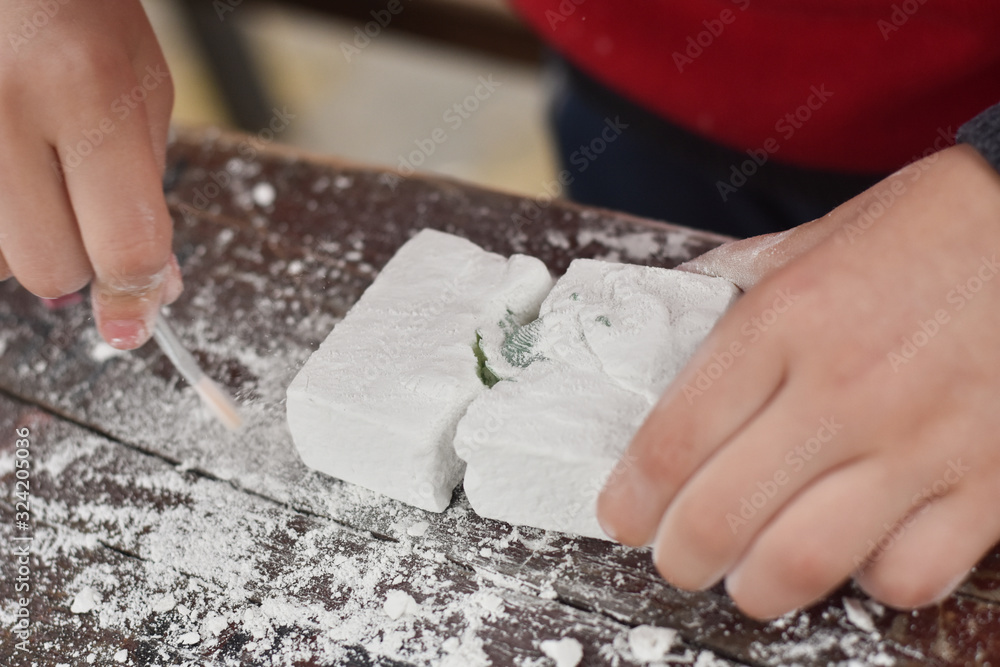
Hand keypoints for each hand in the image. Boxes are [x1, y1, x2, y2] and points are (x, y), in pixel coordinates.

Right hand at [0, 0, 180, 348]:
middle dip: (81, 261)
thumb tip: (153, 286)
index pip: (122, 244)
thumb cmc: (79, 8)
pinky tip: (8, 166)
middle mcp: (1, 108)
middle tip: (85, 215)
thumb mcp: (142, 83)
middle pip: (47, 269)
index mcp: (84, 87)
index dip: (135, 294)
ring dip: (24, 239)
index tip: (134, 321)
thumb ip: (147, 189)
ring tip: (33, 170)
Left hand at [598, 143, 999, 618]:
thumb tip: (657, 335)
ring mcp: (919, 439)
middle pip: (722, 516)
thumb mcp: (801, 245)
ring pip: (804, 562)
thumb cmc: (915, 232)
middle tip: (676, 556)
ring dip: (756, 588)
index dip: (633, 498)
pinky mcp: (986, 479)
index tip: (622, 515)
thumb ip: (725, 296)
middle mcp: (844, 386)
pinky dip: (869, 580)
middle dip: (679, 557)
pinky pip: (908, 574)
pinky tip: (855, 552)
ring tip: (747, 577)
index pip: (674, 438)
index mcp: (784, 321)